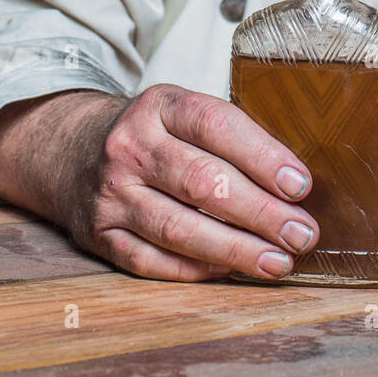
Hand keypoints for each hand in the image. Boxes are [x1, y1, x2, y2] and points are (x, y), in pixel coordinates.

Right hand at [62, 84, 318, 280]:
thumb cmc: (157, 136)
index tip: (301, 186)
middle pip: (202, 182)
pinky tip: (229, 271)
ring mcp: (109, 192)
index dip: (263, 157)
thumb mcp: (185, 114)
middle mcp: (130, 146)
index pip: (216, 126)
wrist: (75, 150)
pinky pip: (152, 261)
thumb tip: (294, 188)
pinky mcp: (99, 234)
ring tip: (277, 261)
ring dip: (235, 249)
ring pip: (178, 228)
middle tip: (302, 233)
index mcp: (160, 106)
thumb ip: (232, 139)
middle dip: (260, 212)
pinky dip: (195, 269)